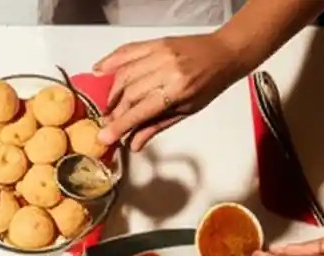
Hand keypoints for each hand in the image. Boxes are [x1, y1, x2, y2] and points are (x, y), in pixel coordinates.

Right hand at [94, 33, 244, 150]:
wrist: (224, 53)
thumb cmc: (209, 84)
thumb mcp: (186, 111)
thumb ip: (156, 126)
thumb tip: (133, 145)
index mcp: (178, 90)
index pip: (141, 110)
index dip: (120, 125)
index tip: (104, 137)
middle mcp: (167, 70)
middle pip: (129, 93)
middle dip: (115, 112)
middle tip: (107, 124)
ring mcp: (160, 53)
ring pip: (125, 74)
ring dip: (112, 92)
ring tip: (108, 106)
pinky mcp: (156, 42)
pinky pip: (128, 51)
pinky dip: (111, 61)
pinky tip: (99, 70)